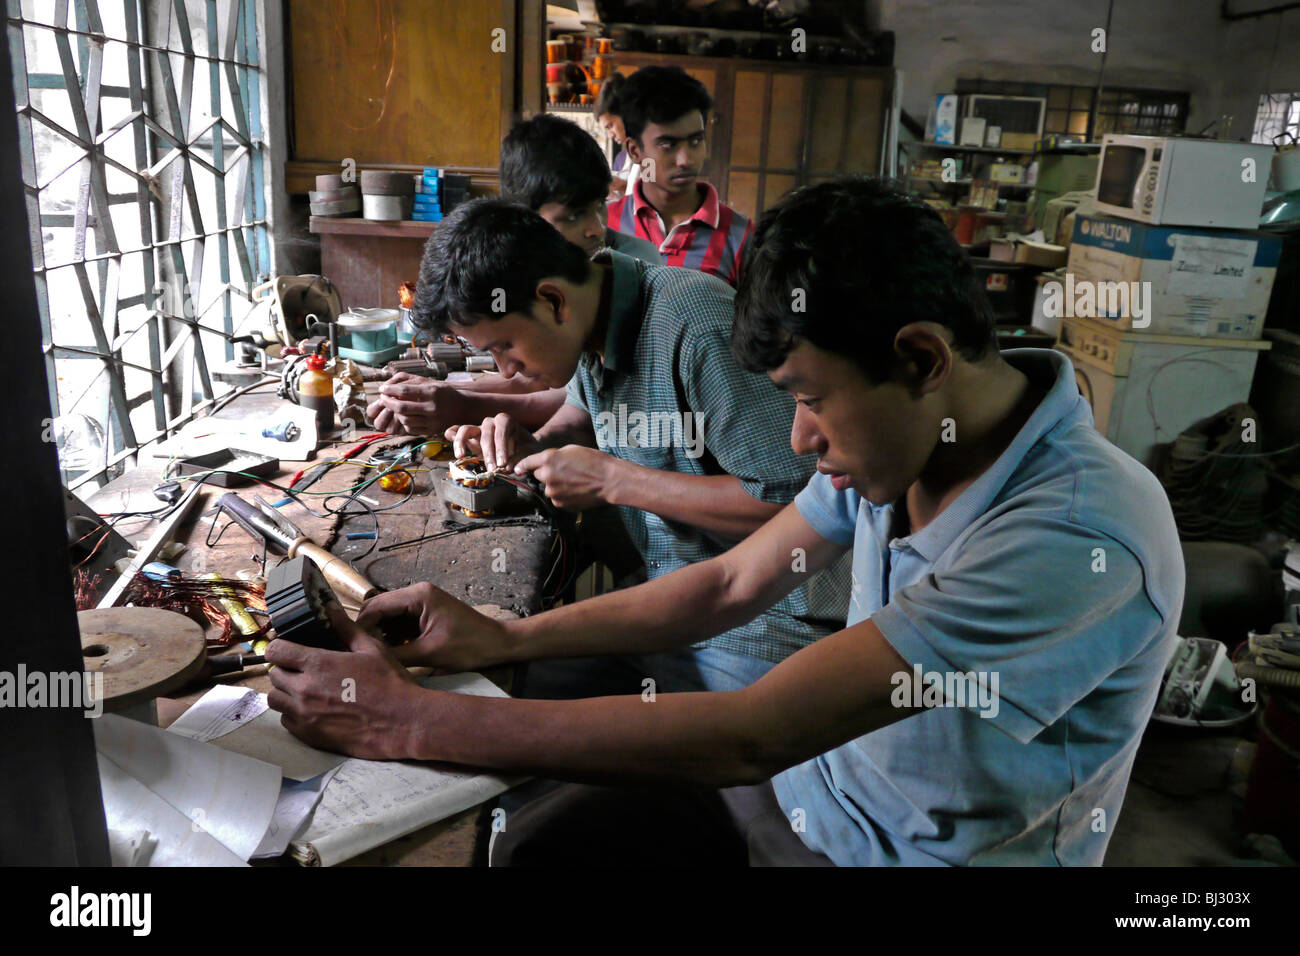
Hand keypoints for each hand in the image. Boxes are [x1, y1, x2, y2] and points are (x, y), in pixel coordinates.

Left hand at [265, 604, 424, 759]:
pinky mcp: (309, 734)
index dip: (281, 647)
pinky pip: (286, 720)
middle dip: (286, 669)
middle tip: (304, 669)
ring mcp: (304, 714)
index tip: (290, 649)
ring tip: (305, 690)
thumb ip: (345, 628)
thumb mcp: (372, 649)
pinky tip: (312, 709)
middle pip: (274, 675)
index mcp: (318, 664)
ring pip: (275, 699)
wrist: (402, 722)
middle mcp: (305, 689)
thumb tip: (330, 608)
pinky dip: (293, 713)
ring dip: (285, 692)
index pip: (276, 651)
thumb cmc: (390, 683)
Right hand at [355, 581, 509, 670]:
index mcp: (418, 595)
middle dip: (368, 630)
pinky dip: (393, 635)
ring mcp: (422, 600)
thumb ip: (395, 654)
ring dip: (380, 633)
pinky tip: (390, 652)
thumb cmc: (470, 646)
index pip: (376, 606)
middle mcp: (417, 592)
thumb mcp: (429, 654)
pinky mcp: (426, 611)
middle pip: (379, 608)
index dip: (360, 627)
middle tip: (361, 653)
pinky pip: (400, 620)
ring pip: (388, 615)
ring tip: (374, 655)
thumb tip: (366, 659)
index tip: (349, 647)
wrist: (498, 644)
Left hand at [367, 373, 468, 435]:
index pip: (404, 390)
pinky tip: (404, 417)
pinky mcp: (431, 430)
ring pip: (405, 420)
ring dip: (395, 414)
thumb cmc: (444, 393)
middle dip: (388, 403)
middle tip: (383, 398)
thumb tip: (390, 387)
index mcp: (432, 392)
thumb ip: (413, 385)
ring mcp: (432, 420)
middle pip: (402, 407)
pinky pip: (411, 429)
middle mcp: (432, 407)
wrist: (462, 408)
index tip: (382, 389)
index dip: (390, 390)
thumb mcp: (431, 384)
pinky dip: (404, 423)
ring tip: (393, 408)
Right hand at [444, 413, 536, 470]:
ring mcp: (478, 428)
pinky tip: (449, 442)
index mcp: (505, 421)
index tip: (503, 465)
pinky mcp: (470, 437)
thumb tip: (509, 469)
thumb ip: (520, 459)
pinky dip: (452, 435)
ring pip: (465, 429)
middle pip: (485, 434)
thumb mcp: (529, 453)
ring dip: (462, 443)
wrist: (524, 446)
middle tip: (493, 470)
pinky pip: (456, 431)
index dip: (501, 448)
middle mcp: (491, 422)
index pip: (500, 431)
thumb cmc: (526, 448)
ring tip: (460, 456)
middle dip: (488, 454)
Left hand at [513, 445, 619, 509]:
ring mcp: (553, 492)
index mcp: (548, 459)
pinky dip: (563, 495)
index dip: (522, 466)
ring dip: (556, 485)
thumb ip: (553, 456)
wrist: (609, 480)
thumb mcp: (571, 450)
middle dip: (546, 474)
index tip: (518, 470)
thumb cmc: (593, 461)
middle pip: (538, 476)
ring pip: (548, 488)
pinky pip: (557, 498)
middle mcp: (547, 476)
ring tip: (574, 482)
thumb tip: (543, 464)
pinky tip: (577, 490)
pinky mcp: (560, 504)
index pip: (527, 463)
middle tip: (564, 472)